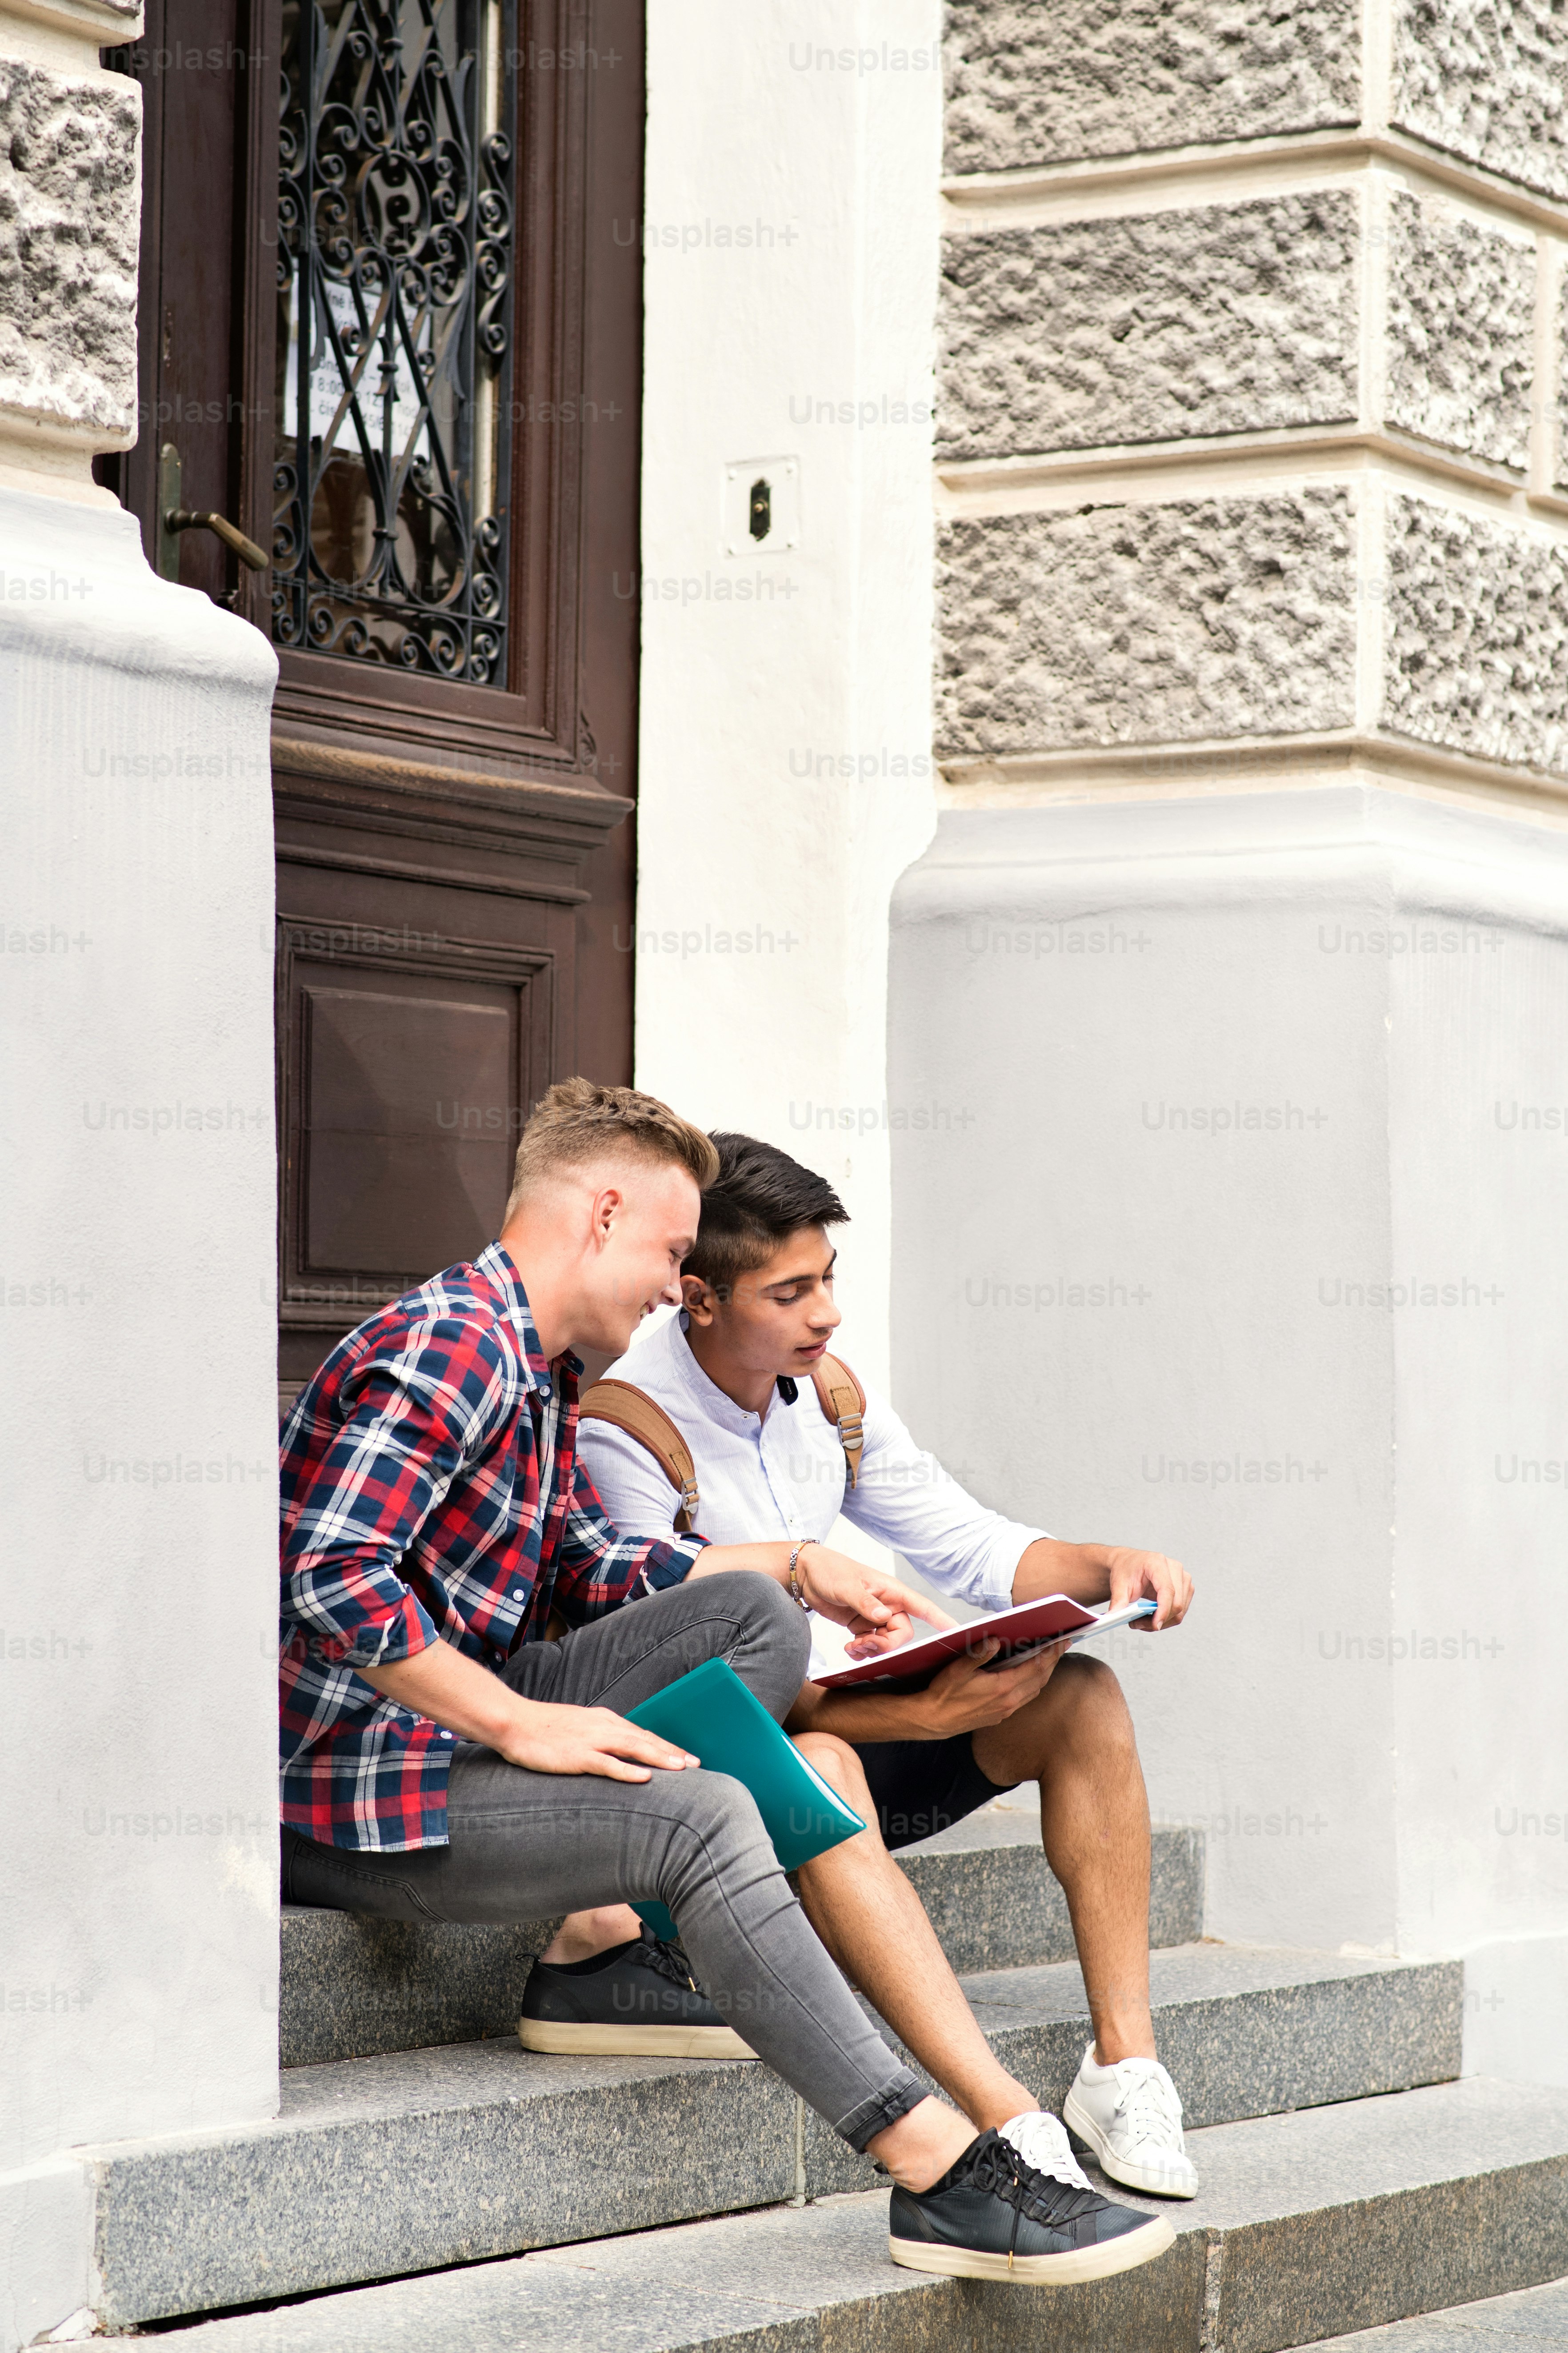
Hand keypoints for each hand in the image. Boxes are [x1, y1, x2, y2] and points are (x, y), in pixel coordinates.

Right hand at [494, 1699, 700, 1783]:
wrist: (514, 1721)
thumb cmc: (544, 1728)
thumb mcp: (579, 1727)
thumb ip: (601, 1737)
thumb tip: (620, 1751)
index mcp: (604, 1720)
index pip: (642, 1734)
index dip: (666, 1746)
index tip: (686, 1758)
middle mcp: (603, 1727)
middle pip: (644, 1740)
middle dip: (672, 1752)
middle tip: (697, 1765)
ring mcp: (590, 1740)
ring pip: (633, 1749)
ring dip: (659, 1757)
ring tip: (681, 1768)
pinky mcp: (576, 1755)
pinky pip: (606, 1763)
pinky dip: (627, 1769)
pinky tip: (644, 1776)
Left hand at [797, 1545, 954, 1656]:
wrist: (806, 1575)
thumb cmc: (829, 1570)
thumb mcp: (847, 1586)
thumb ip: (865, 1603)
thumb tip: (884, 1618)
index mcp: (892, 1591)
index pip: (923, 1607)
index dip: (940, 1620)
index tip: (956, 1632)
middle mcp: (888, 1605)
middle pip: (903, 1635)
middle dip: (887, 1645)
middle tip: (865, 1643)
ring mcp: (875, 1617)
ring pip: (887, 1643)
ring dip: (873, 1650)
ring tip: (853, 1646)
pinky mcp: (861, 1626)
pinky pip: (872, 1646)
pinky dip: (862, 1652)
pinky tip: (850, 1649)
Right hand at [906, 1637, 1067, 1734]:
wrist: (935, 1720)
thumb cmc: (944, 1694)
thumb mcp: (958, 1670)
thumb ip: (978, 1654)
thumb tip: (995, 1640)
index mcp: (1002, 1687)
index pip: (1035, 1667)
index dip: (1051, 1653)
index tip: (1063, 1641)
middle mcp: (1009, 1701)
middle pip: (1040, 1679)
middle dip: (1053, 1661)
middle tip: (1062, 1645)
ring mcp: (1006, 1710)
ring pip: (1035, 1690)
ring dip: (1045, 1674)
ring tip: (1050, 1659)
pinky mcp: (1000, 1716)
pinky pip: (1025, 1699)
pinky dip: (1033, 1685)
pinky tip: (1030, 1678)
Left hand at [1104, 1546, 1192, 1630]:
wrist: (1129, 1563)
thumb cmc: (1126, 1569)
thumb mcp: (1118, 1584)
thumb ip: (1118, 1601)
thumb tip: (1113, 1617)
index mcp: (1158, 1563)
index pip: (1167, 1590)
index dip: (1163, 1610)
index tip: (1155, 1626)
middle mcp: (1175, 1569)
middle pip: (1176, 1604)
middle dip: (1158, 1620)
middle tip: (1136, 1624)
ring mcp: (1183, 1579)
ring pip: (1180, 1611)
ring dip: (1162, 1622)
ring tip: (1141, 1621)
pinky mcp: (1185, 1588)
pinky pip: (1180, 1611)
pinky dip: (1166, 1619)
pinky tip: (1151, 1617)